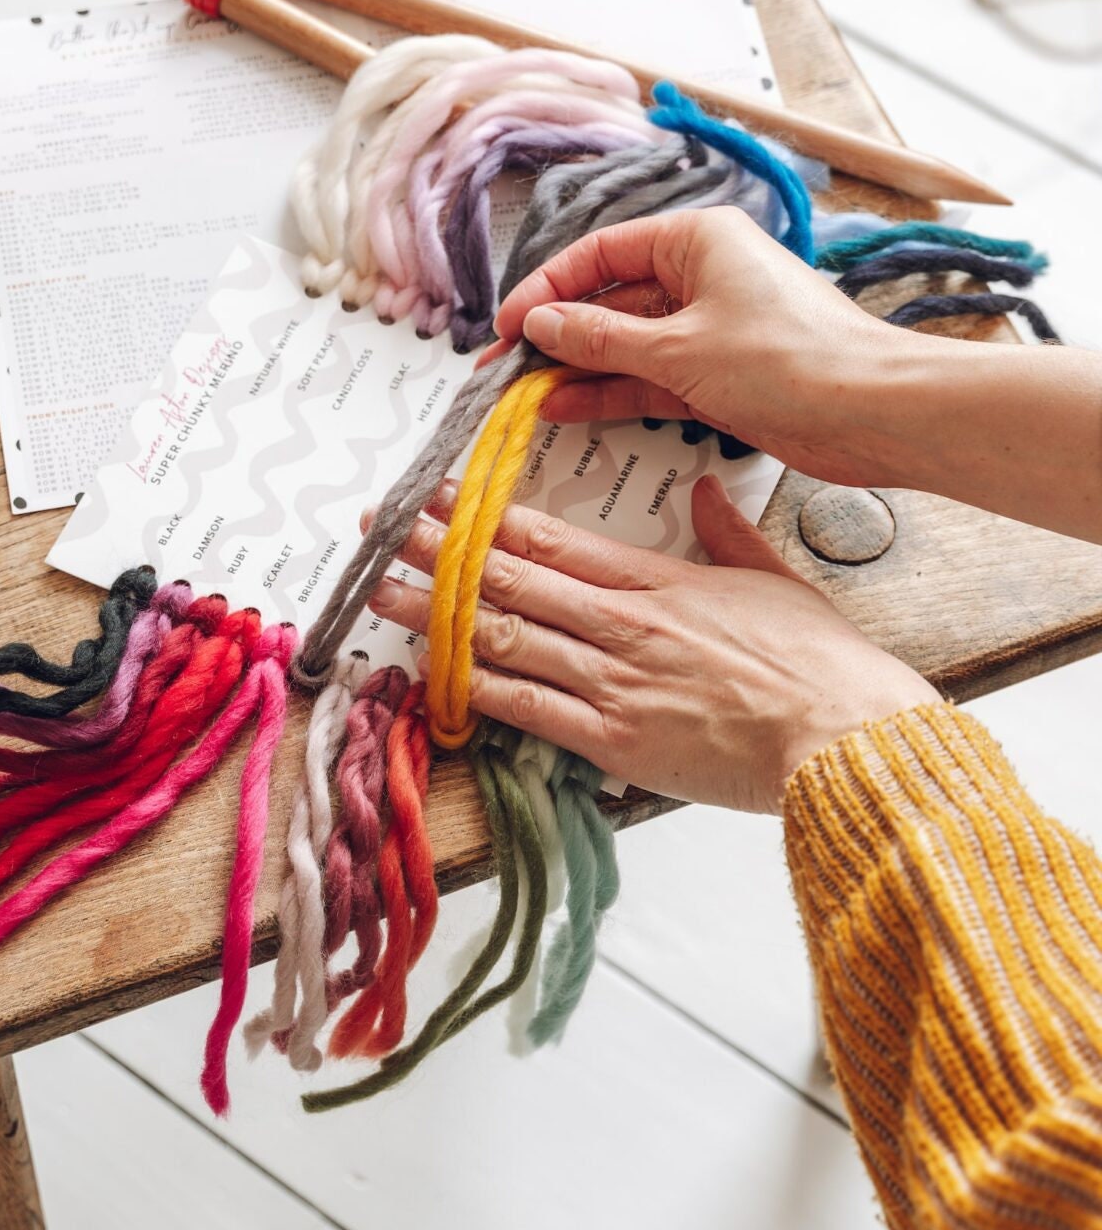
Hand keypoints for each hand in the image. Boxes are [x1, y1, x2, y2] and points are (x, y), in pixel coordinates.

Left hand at [367, 475, 935, 813]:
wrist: (846, 737)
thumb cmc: (820, 662)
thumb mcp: (774, 577)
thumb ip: (727, 530)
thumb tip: (704, 488)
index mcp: (654, 580)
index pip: (545, 538)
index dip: (480, 516)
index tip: (436, 496)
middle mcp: (619, 623)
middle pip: (507, 579)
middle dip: (438, 552)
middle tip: (383, 529)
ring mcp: (611, 681)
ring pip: (502, 637)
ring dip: (437, 615)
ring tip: (384, 591)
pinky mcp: (613, 741)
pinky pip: (526, 709)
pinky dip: (476, 690)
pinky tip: (434, 674)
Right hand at [486, 206, 918, 488]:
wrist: (877, 413)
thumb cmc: (792, 358)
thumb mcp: (678, 347)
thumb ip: (601, 339)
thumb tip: (540, 326)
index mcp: (696, 240)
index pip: (600, 254)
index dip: (547, 288)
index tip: (506, 325)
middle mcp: (700, 276)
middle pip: (607, 301)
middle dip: (554, 337)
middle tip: (499, 370)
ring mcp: (709, 328)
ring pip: (623, 345)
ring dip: (575, 370)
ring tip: (519, 396)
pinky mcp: (718, 375)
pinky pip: (648, 379)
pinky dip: (609, 393)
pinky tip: (563, 408)